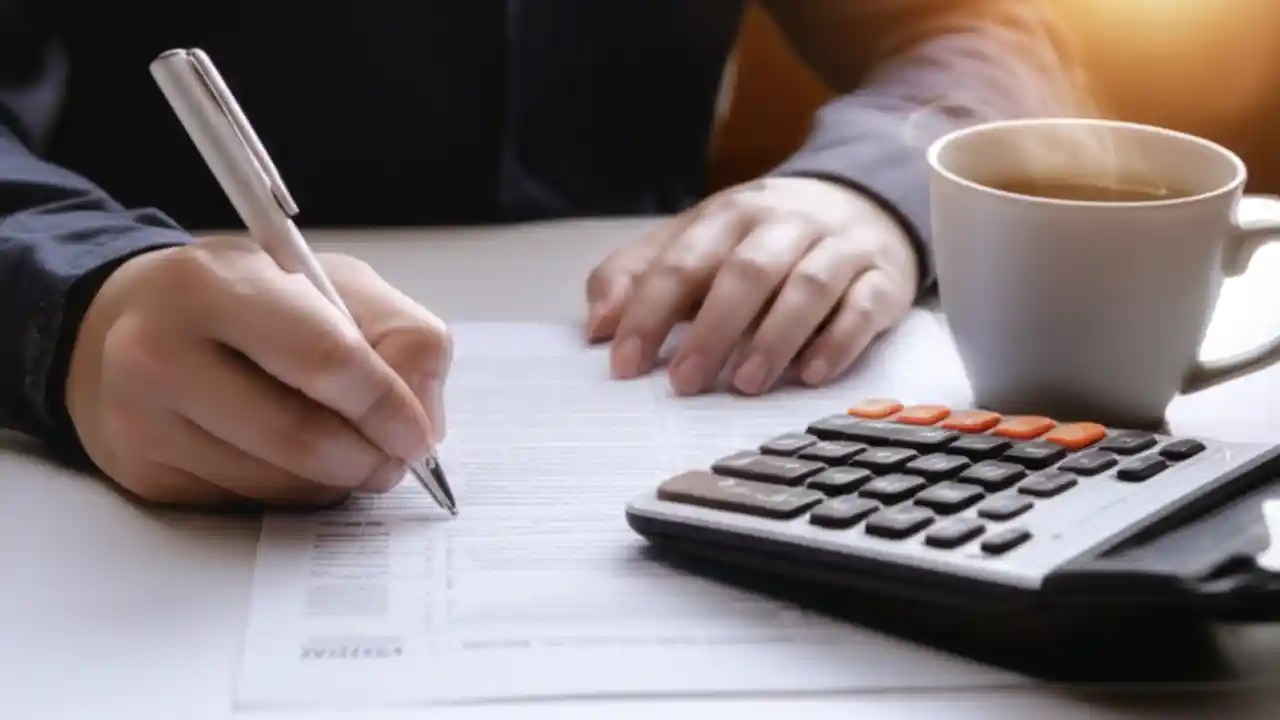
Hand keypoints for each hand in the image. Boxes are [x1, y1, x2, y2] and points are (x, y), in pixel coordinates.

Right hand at [65, 237, 450, 507]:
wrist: (130, 321)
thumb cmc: (250, 298)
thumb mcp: (331, 282)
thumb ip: (401, 334)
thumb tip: (424, 421)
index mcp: (213, 285)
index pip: (324, 359)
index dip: (387, 406)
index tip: (419, 435)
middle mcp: (159, 353)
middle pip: (301, 438)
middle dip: (370, 457)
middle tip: (397, 457)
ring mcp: (143, 421)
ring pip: (281, 485)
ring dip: (337, 480)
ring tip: (347, 447)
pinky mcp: (145, 475)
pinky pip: (250, 505)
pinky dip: (295, 492)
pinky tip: (291, 457)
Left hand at [585, 177, 919, 394]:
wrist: (861, 201)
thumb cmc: (761, 238)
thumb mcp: (694, 242)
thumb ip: (637, 276)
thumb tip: (597, 326)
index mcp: (728, 215)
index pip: (682, 262)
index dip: (648, 313)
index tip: (625, 362)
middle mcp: (784, 225)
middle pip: (745, 272)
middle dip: (711, 330)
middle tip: (685, 383)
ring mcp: (838, 248)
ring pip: (807, 287)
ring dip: (773, 338)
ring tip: (745, 384)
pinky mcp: (883, 278)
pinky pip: (863, 307)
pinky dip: (838, 341)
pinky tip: (811, 374)